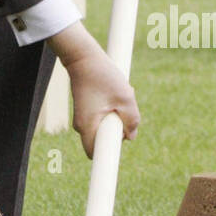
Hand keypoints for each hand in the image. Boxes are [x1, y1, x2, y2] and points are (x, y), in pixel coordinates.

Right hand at [48, 23, 139, 157]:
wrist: (83, 57)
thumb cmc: (102, 76)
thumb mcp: (126, 98)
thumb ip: (132, 120)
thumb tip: (130, 136)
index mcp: (88, 127)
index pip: (96, 155)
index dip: (107, 158)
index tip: (116, 157)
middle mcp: (83, 126)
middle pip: (104, 142)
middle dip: (118, 132)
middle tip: (122, 111)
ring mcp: (84, 118)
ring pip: (105, 129)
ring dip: (116, 119)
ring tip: (117, 98)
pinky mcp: (87, 110)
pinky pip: (103, 119)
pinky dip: (111, 111)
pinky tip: (113, 93)